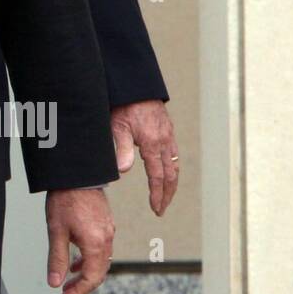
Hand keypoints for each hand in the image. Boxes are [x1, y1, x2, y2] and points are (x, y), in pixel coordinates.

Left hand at [46, 187, 113, 293]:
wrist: (77, 173)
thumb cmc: (65, 199)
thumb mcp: (56, 231)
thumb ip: (57, 259)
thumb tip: (55, 283)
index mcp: (96, 244)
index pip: (90, 279)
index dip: (77, 293)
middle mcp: (106, 240)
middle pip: (98, 274)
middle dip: (81, 287)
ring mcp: (108, 231)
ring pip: (100, 262)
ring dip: (85, 274)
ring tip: (68, 282)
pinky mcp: (105, 224)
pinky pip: (100, 250)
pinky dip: (88, 261)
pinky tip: (75, 262)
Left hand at [111, 99, 178, 214]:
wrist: (135, 84)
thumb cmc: (123, 104)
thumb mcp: (117, 126)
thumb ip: (122, 149)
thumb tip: (124, 171)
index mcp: (152, 143)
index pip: (157, 176)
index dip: (157, 194)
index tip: (156, 208)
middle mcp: (164, 141)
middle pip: (170, 175)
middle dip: (167, 194)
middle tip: (161, 209)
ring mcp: (168, 135)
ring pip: (175, 165)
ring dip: (171, 183)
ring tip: (165, 197)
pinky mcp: (168, 130)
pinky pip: (174, 154)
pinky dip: (172, 168)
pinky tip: (167, 173)